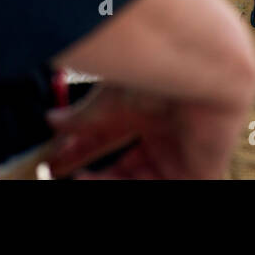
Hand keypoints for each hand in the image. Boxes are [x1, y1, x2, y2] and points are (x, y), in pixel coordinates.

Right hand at [42, 84, 245, 179]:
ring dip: (114, 182)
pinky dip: (142, 188)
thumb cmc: (158, 70)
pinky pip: (171, 188)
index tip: (59, 164)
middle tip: (75, 178)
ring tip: (87, 178)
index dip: (85, 154)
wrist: (199, 66)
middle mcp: (166, 132)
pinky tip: (111, 179)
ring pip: (148, 181)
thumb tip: (52, 120)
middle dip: (100, 177)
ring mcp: (185, 153)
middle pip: (130, 168)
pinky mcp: (202, 171)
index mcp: (146, 109)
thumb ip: (82, 117)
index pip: (112, 140)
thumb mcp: (109, 100)